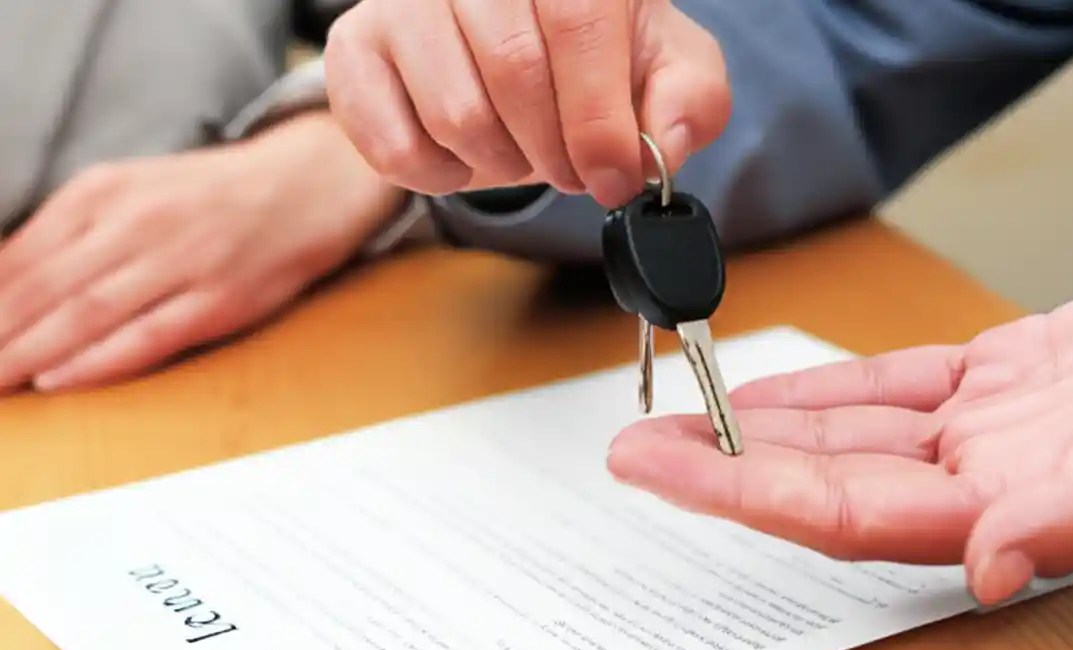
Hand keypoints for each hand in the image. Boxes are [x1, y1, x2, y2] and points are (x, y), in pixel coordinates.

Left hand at [0, 112, 403, 392]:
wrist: (308, 184)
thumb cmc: (213, 196)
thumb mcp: (132, 191)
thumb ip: (71, 231)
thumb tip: (5, 279)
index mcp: (105, 192)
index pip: (19, 256)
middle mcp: (138, 222)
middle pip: (42, 289)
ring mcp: (182, 261)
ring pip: (85, 313)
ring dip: (28, 353)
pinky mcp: (221, 299)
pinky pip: (148, 335)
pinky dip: (99, 360)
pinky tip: (58, 378)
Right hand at [324, 0, 730, 206]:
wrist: (507, 50)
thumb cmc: (594, 54)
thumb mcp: (664, 68)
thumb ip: (689, 99)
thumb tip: (667, 139)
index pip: (580, 24)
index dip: (601, 119)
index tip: (616, 178)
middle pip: (516, 72)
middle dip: (557, 151)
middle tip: (573, 169)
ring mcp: (404, 0)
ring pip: (458, 114)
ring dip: (504, 163)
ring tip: (520, 147)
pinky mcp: (355, 49)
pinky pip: (397, 146)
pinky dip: (444, 177)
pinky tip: (466, 153)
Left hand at [609, 223, 1072, 604]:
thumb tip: (991, 570)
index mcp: (1027, 510)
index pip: (850, 516)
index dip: (744, 495)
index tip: (660, 473)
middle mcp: (998, 479)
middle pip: (830, 480)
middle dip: (727, 464)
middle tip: (636, 447)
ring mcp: (1000, 429)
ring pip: (855, 433)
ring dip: (768, 425)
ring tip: (685, 414)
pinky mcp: (1012, 377)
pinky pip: (899, 385)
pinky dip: (836, 384)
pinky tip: (781, 387)